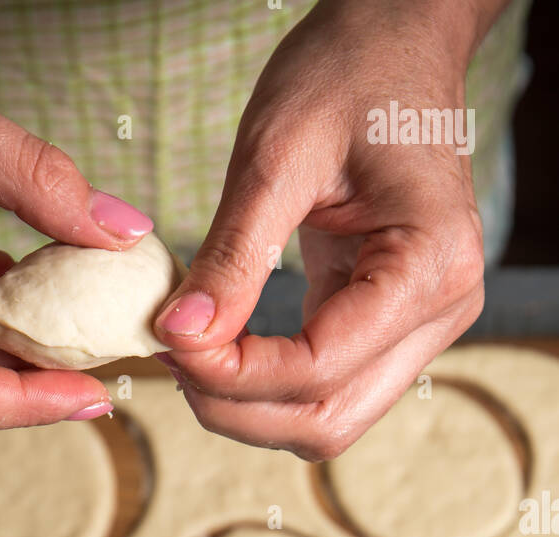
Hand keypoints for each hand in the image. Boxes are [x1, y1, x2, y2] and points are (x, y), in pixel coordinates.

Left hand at [153, 0, 501, 458]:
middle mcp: (442, 311)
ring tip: (189, 353)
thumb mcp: (277, 154)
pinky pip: (325, 390)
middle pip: (327, 422)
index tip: (168, 340)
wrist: (397, 39)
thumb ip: (232, 255)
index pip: (319, 369)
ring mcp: (422, 326)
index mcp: (430, 266)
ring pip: (326, 422)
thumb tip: (180, 335)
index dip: (233, 374)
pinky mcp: (390, 326)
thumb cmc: (348, 72)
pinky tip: (220, 349)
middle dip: (237, 408)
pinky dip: (266, 387)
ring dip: (249, 408)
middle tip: (171, 358)